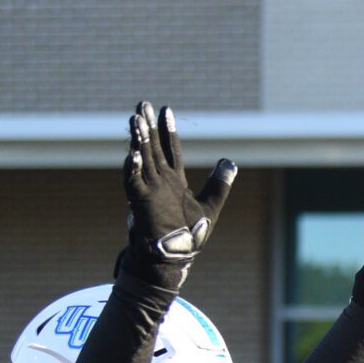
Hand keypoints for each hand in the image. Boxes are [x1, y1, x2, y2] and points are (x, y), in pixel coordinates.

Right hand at [121, 102, 235, 281]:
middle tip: (141, 104)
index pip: (171, 149)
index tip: (165, 109)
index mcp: (174, 180)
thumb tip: (230, 162)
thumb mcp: (210, 206)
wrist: (173, 258)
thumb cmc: (189, 235)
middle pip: (153, 148)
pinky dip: (133, 168)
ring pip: (142, 159)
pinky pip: (134, 182)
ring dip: (138, 140)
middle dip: (147, 126)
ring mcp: (149, 190)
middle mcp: (160, 181)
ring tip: (134, 120)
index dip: (168, 129)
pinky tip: (133, 153)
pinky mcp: (140, 203)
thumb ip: (219, 184)